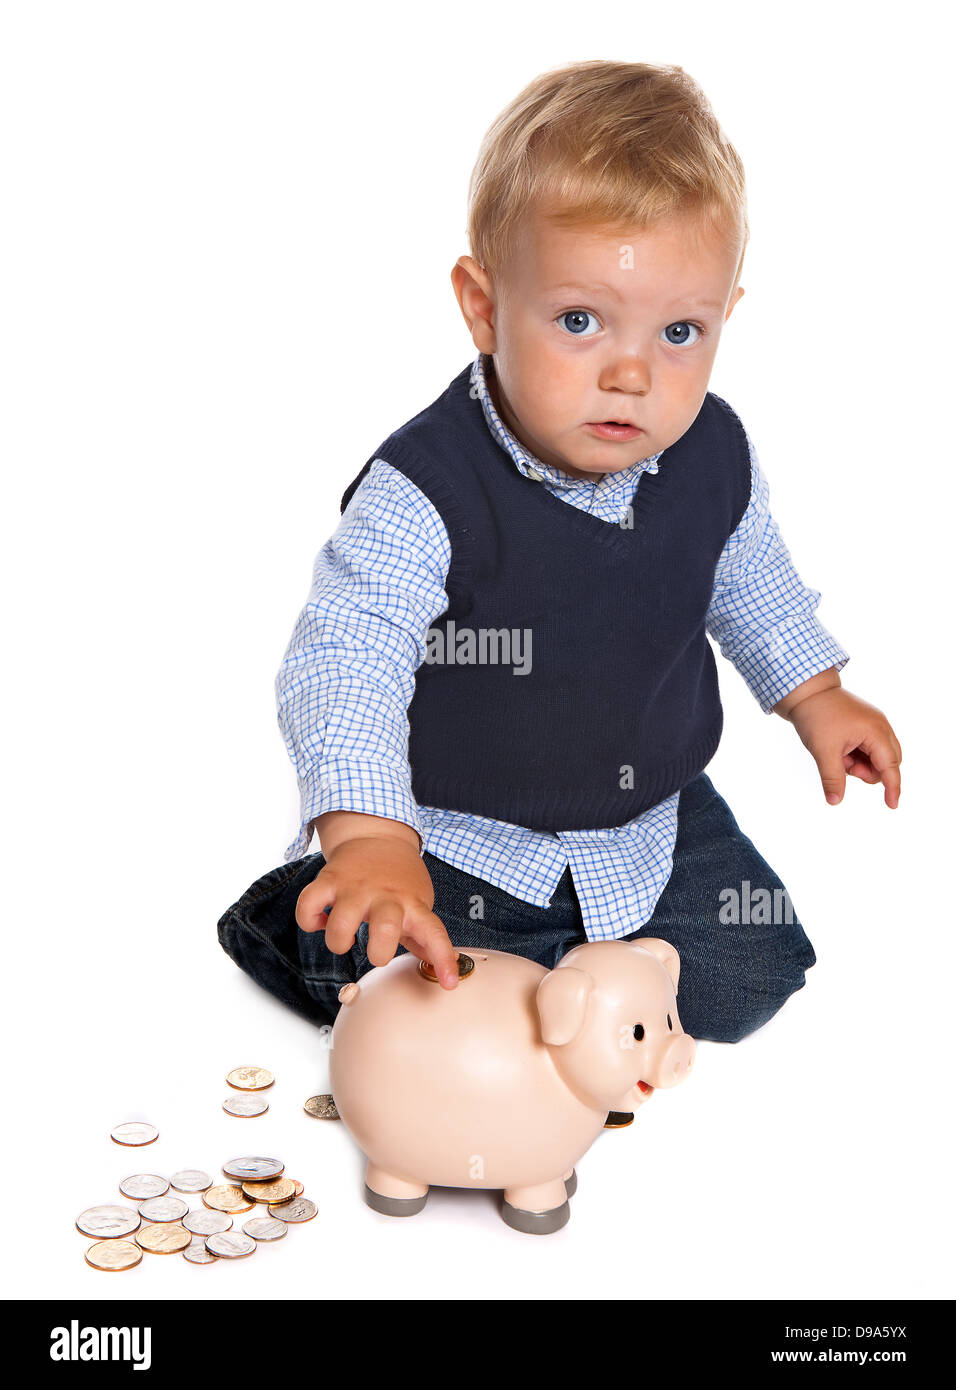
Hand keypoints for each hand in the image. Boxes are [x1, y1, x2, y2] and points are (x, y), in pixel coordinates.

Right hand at [296, 831, 460, 988]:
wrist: (377, 835)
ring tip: (343, 937)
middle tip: (377, 953)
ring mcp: (355, 887)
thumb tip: (438, 968)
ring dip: (338, 941)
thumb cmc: (398, 879)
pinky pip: (308, 904)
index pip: (434, 933)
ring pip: (341, 923)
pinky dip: (308, 920)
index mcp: (412, 905)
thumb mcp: (418, 903)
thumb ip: (423, 937)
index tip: (449, 983)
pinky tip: (321, 921)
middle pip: (385, 929)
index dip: (443, 960)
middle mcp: (385, 896)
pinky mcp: (329, 879)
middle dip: (379, 953)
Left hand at [784, 685, 901, 807]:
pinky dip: (854, 755)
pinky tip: (838, 749)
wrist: (805, 691)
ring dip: (858, 764)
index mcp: (876, 731)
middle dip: (866, 772)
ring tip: (837, 755)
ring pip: (875, 757)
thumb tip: (834, 801)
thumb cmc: (816, 717)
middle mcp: (880, 726)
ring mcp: (873, 724)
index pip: (890, 766)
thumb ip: (832, 778)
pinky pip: (867, 748)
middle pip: (886, 763)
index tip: (892, 805)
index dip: (893, 787)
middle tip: (845, 766)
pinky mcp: (864, 724)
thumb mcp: (823, 751)